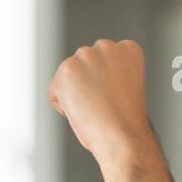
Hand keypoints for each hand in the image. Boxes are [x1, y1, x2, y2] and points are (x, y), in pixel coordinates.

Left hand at [47, 39, 153, 164]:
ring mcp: (86, 57)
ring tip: (92, 108)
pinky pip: (54, 91)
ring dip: (73, 94)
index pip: (102, 60)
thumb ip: (110, 73)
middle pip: (82, 65)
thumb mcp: (126, 85)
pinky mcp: (67, 70)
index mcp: (127, 49)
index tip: (112, 96)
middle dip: (86, 84)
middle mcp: (107, 47)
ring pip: (67, 77)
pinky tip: (81, 111)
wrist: (122, 134)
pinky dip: (62, 106)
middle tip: (100, 104)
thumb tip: (89, 77)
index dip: (104, 84)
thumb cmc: (126, 120)